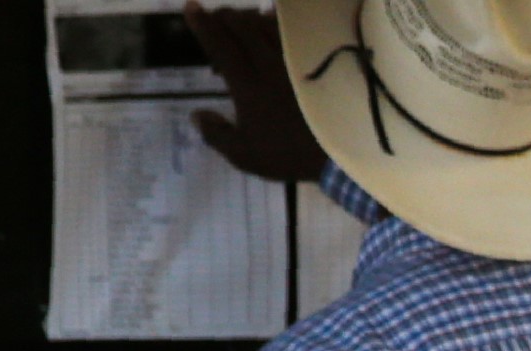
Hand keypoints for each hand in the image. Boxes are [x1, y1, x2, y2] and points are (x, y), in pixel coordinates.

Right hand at [183, 2, 327, 180]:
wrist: (339, 154)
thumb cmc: (289, 155)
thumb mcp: (245, 156)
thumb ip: (217, 134)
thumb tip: (196, 114)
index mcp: (247, 85)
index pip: (220, 45)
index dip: (203, 24)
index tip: (191, 7)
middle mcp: (268, 65)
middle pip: (242, 27)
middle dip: (224, 17)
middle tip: (216, 17)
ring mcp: (294, 61)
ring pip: (267, 25)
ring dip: (249, 18)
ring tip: (242, 21)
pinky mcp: (316, 61)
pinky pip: (294, 32)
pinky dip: (278, 21)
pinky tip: (273, 20)